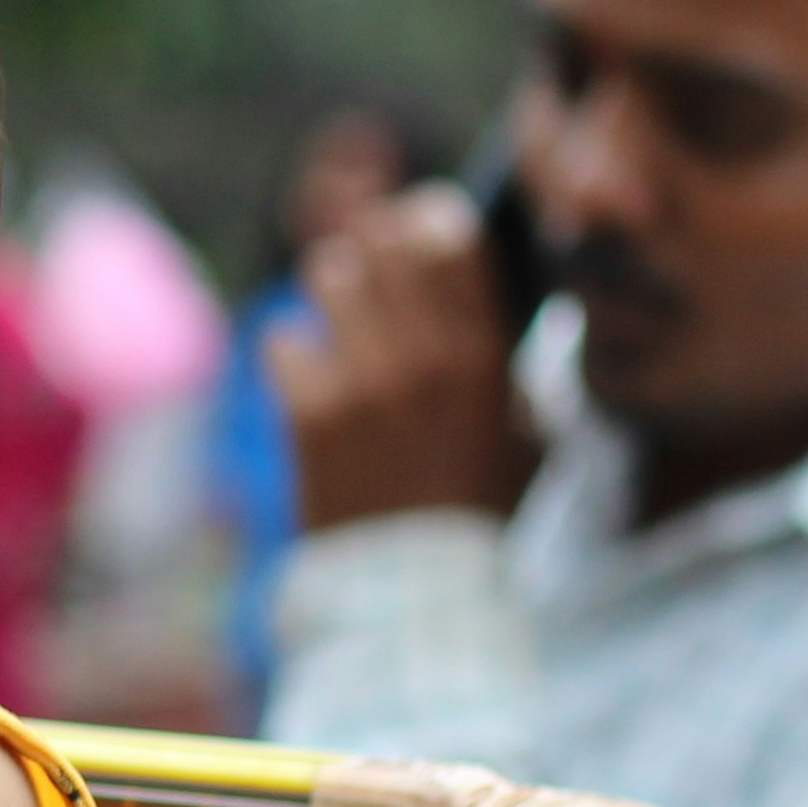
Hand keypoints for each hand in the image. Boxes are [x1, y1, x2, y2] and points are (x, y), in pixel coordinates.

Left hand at [269, 184, 538, 532]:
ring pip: (327, 277)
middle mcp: (422, 360)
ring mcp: (360, 385)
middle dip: (376, 244)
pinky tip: (314, 379)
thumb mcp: (526, 427)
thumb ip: (501, 356)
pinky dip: (295, 353)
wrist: (417, 588)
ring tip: (347, 321)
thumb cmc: (479, 504)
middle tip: (375, 260)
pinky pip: (282, 338)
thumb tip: (465, 283)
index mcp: (485, 358)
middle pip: (381, 244)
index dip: (429, 218)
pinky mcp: (305, 414)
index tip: (423, 222)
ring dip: (334, 289)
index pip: (450, 241)